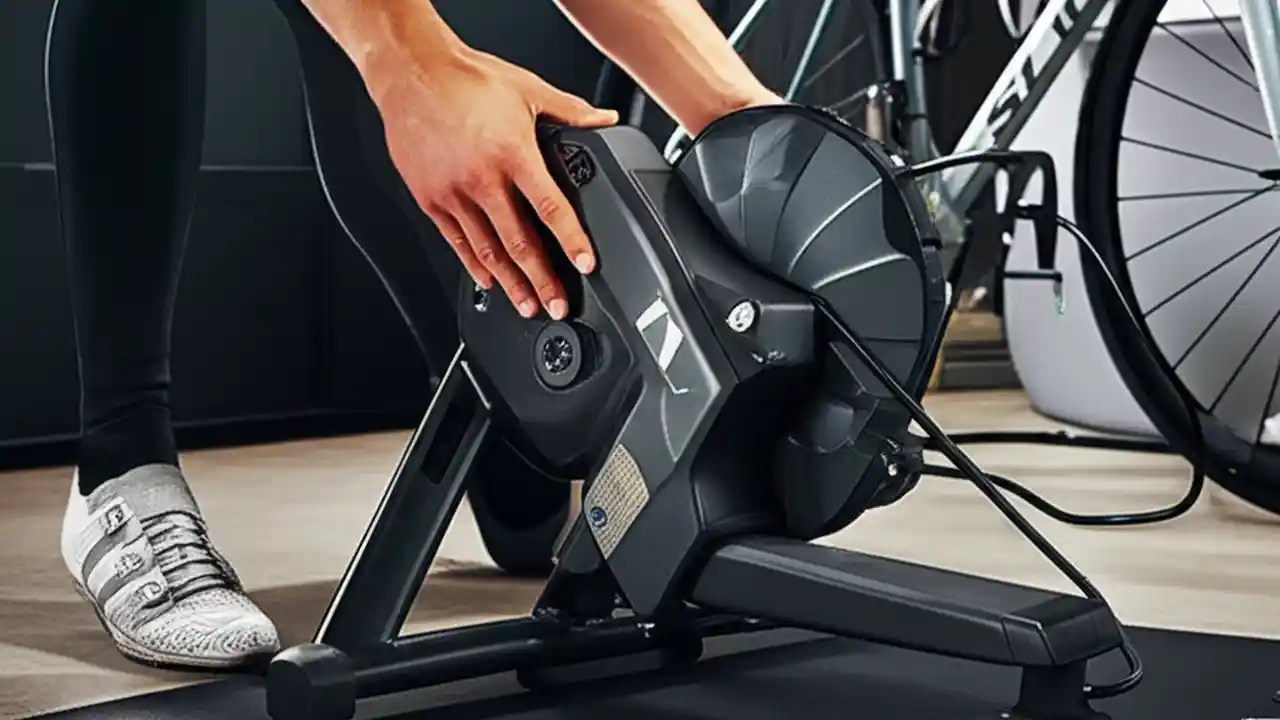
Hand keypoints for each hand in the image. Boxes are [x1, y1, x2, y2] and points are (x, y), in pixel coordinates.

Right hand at [368, 46, 617, 319]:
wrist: (411, 70)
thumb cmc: (466, 78)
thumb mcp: (528, 89)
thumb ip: (571, 112)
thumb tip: (605, 121)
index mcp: (512, 153)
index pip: (550, 208)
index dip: (571, 241)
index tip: (585, 265)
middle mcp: (482, 179)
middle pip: (518, 243)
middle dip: (541, 280)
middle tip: (557, 305)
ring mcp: (452, 192)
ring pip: (487, 250)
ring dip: (510, 284)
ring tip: (527, 305)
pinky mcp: (429, 198)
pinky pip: (455, 241)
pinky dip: (473, 266)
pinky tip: (488, 282)